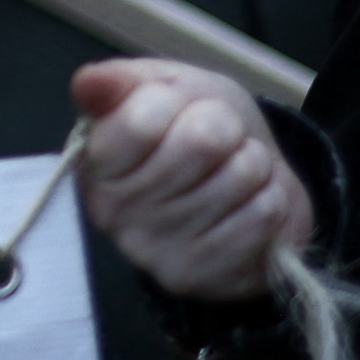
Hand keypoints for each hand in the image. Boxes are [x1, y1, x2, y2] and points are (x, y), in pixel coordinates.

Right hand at [73, 59, 308, 301]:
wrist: (243, 190)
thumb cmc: (197, 130)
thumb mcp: (163, 89)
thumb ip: (124, 82)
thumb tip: (89, 83)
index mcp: (95, 160)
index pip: (141, 121)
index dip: (176, 102)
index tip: (180, 107)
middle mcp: (113, 212)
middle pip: (200, 142)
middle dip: (224, 126)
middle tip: (219, 137)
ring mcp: (155, 251)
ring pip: (240, 175)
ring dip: (252, 161)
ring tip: (235, 170)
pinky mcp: (203, 277)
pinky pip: (264, 214)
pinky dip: (270, 195)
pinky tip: (250, 203)